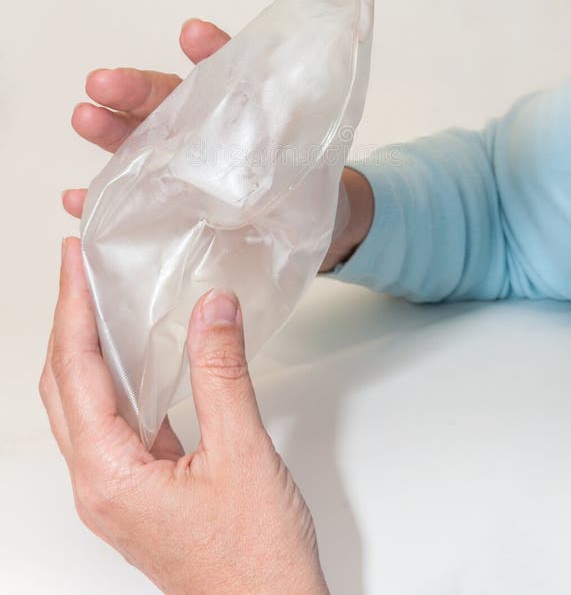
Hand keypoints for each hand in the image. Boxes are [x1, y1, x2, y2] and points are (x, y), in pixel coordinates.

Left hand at [40, 239, 328, 594]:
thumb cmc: (254, 561)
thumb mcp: (243, 454)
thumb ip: (222, 374)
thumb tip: (212, 309)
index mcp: (109, 477)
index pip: (75, 372)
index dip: (72, 308)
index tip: (73, 262)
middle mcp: (100, 485)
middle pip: (63, 387)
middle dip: (67, 321)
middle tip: (77, 269)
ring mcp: (117, 490)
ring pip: (82, 405)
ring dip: (86, 348)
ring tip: (98, 299)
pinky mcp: (139, 489)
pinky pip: (113, 423)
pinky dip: (115, 380)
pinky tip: (135, 356)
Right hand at [63, 18, 373, 268]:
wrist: (301, 228)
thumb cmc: (298, 176)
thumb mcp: (302, 142)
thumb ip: (291, 112)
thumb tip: (301, 84)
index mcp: (229, 107)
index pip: (216, 71)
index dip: (207, 51)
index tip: (193, 35)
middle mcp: (195, 132)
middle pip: (159, 103)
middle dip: (131, 89)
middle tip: (103, 83)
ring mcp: (174, 168)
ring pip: (134, 144)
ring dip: (107, 129)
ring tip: (85, 117)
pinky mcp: (162, 208)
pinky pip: (126, 204)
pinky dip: (98, 201)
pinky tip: (77, 199)